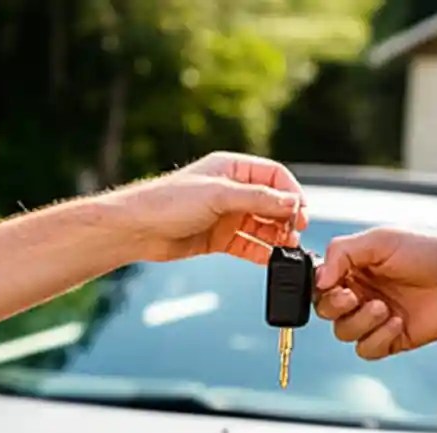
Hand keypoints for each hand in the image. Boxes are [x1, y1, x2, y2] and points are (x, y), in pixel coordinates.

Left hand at [104, 151, 309, 263]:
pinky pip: (250, 246)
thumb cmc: (167, 202)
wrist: (136, 230)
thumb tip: (291, 202)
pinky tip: (271, 260)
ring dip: (277, 237)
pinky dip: (262, 253)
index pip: (275, 176)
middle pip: (273, 203)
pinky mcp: (221, 239)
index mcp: (232, 169)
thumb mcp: (218, 195)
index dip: (291, 193)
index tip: (300, 213)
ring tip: (286, 249)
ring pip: (264, 226)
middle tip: (295, 233)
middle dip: (286, 218)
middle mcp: (232, 191)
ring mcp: (227, 216)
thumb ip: (258, 199)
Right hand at [313, 228, 436, 359]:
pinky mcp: (393, 338)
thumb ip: (342, 252)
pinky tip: (397, 322)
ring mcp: (377, 317)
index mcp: (356, 267)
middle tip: (355, 297)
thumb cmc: (429, 252)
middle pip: (325, 311)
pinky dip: (376, 338)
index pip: (320, 284)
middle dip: (336, 306)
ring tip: (383, 308)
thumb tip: (319, 278)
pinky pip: (367, 349)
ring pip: (344, 332)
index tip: (335, 284)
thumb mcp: (380, 240)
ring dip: (359, 322)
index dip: (321, 288)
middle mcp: (363, 292)